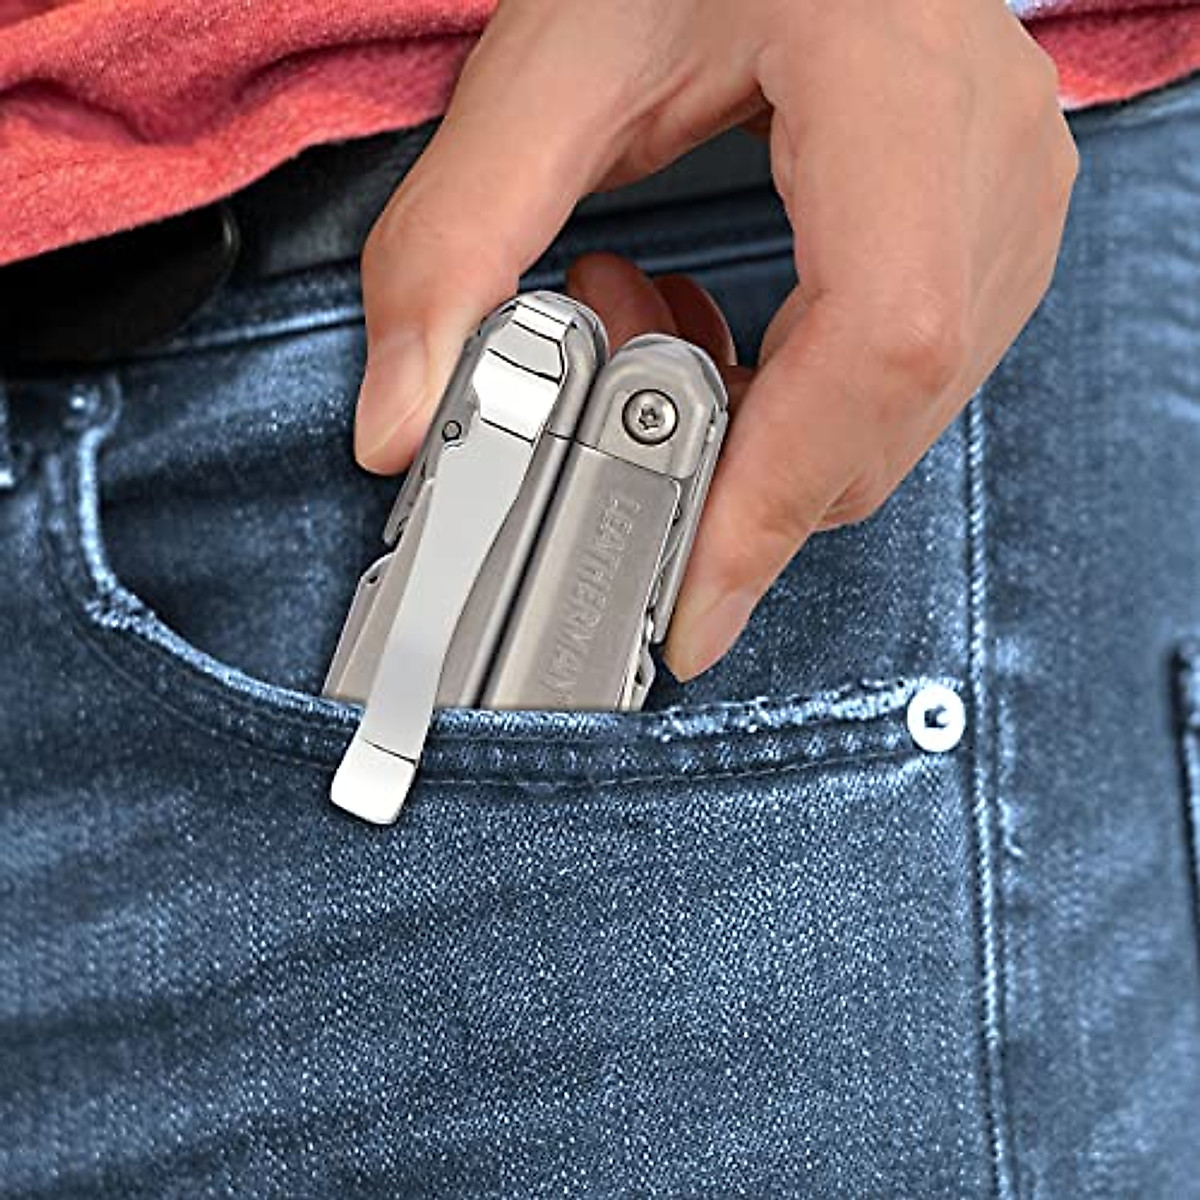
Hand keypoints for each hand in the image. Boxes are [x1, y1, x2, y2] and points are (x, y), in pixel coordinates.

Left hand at [354, 0, 1077, 681]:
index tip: (689, 619)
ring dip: (757, 432)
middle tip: (613, 397)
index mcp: (897, 82)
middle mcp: (990, 152)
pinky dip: (797, 402)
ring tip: (651, 322)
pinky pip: (907, 380)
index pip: (872, 346)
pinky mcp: (995, 223)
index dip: (775, 503)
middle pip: (881, 417)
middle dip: (735, 475)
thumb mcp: (547, 67)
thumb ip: (455, 242)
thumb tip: (399, 423)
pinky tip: (721, 332)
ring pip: (897, 420)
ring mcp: (1010, 193)